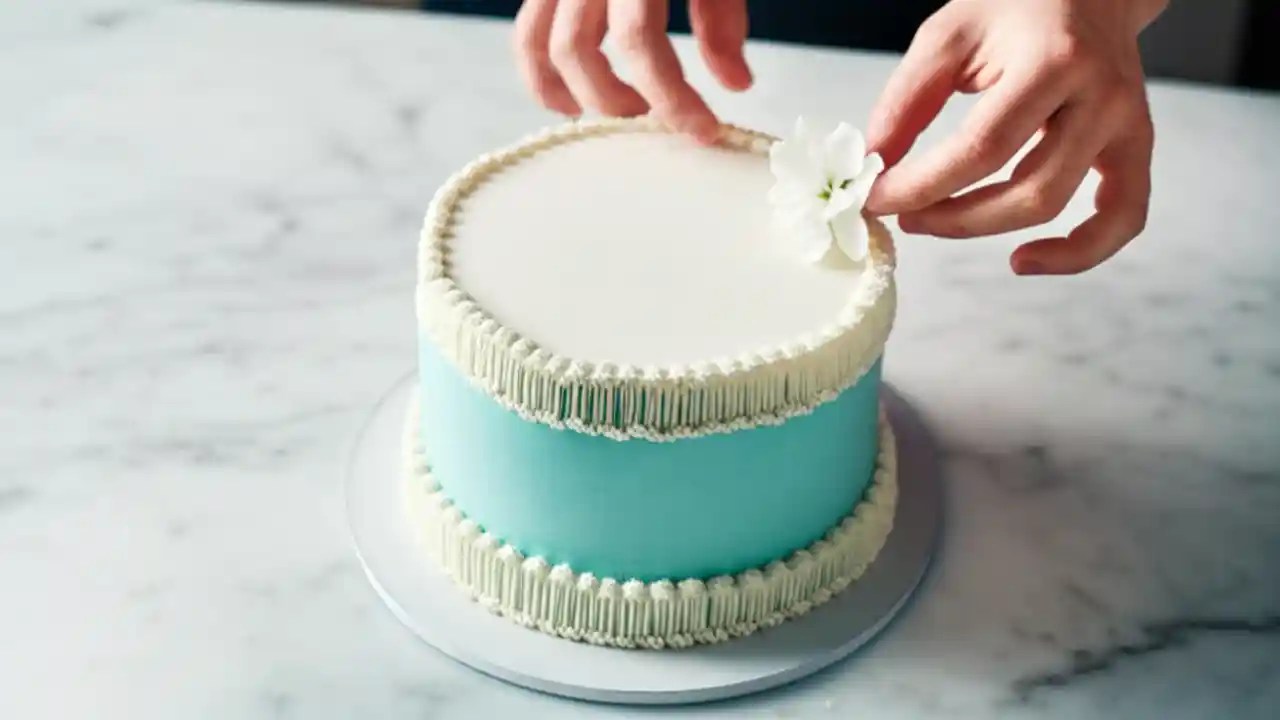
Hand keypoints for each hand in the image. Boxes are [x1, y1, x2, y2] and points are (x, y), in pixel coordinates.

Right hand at [513, 0, 751, 143]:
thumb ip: (723, 15)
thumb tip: (735, 85)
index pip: (639, 41)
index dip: (671, 97)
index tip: (705, 130)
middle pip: (580, 50)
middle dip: (620, 100)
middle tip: (664, 121)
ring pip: (542, 44)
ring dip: (577, 93)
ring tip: (621, 114)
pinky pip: (530, 27)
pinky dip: (541, 70)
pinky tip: (571, 100)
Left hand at [865, 0, 1166, 274]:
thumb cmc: (1017, 5)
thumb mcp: (949, 35)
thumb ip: (906, 99)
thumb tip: (874, 165)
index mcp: (1054, 61)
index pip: (982, 148)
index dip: (923, 186)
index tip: (876, 199)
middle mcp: (1101, 97)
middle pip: (1026, 192)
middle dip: (951, 218)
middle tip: (903, 214)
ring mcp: (1125, 125)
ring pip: (1058, 208)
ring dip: (986, 231)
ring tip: (935, 223)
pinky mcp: (1134, 145)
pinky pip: (1124, 218)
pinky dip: (1078, 253)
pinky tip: (1025, 259)